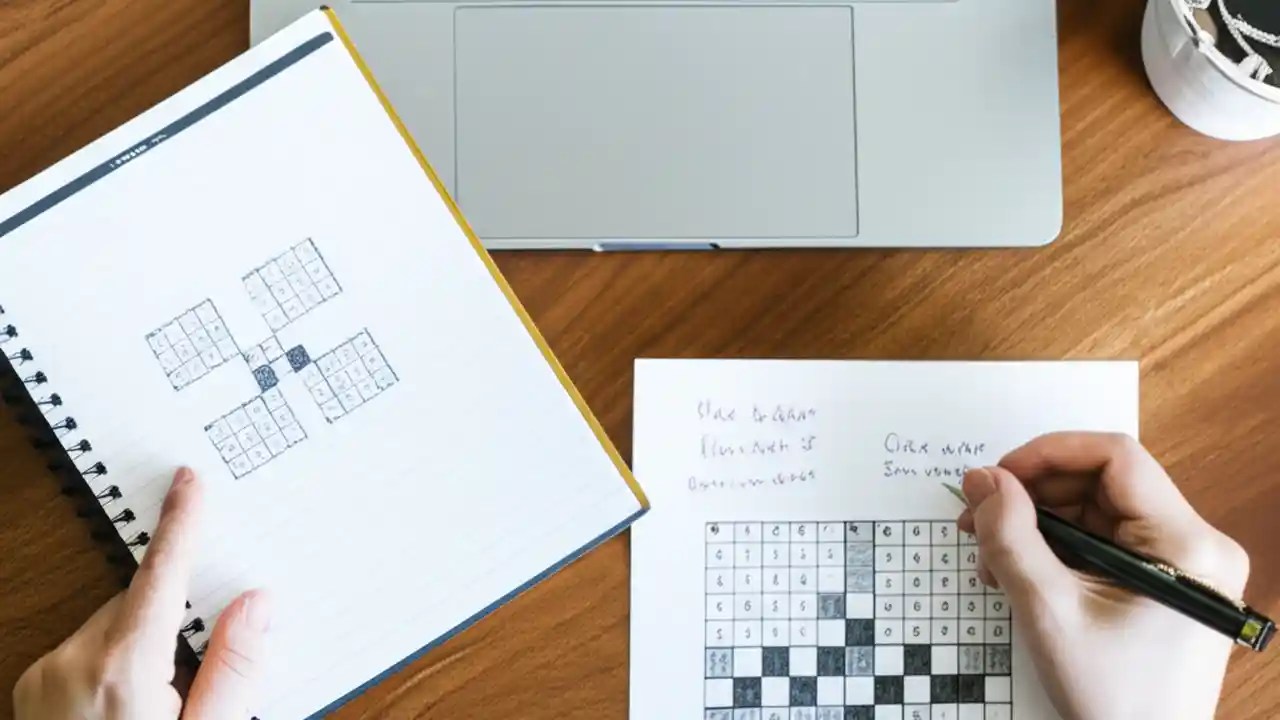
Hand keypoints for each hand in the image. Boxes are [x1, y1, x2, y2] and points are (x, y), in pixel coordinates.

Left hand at [13, 468, 270, 719]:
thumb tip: (259, 604)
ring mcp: (41, 681)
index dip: (181, 524)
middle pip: (138, 606)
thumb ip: (236, 671)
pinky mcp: (30, 695)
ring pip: (110, 631)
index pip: (159, 576)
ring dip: (141, 650)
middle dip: (173, 626)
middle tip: (199, 683)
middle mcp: (70, 665)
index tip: (189, 483)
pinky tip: (127, 713)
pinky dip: (112, 669)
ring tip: (161, 710)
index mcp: (121, 671)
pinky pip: (84, 655)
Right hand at [956, 432, 1248, 719]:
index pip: (1116, 457)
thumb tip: (981, 479)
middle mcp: (1197, 545)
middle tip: (977, 519)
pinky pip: (1102, 542)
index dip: (1047, 454)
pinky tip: (1018, 573)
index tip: (996, 478)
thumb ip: (1011, 536)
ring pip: (1096, 511)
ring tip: (992, 559)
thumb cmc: (1114, 701)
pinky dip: (1055, 549)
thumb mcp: (1049, 612)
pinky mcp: (1164, 583)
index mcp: (1188, 545)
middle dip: (1033, 496)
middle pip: (1101, 483)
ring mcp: (1182, 565)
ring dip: (1037, 525)